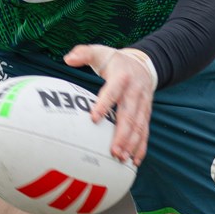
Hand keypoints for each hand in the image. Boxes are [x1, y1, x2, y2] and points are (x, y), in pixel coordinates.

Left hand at [63, 44, 154, 164]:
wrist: (143, 64)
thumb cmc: (115, 61)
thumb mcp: (100, 52)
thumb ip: (83, 53)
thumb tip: (68, 58)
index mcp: (122, 77)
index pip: (112, 92)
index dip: (104, 104)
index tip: (94, 119)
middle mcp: (135, 91)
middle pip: (129, 115)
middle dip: (122, 134)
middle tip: (113, 151)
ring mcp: (143, 104)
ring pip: (139, 126)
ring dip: (131, 144)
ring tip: (122, 159)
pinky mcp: (146, 113)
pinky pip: (145, 131)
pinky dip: (141, 146)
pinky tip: (134, 161)